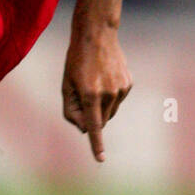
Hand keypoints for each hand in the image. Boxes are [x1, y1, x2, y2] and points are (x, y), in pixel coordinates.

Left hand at [62, 26, 131, 161]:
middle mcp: (108, 93)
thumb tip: (84, 129)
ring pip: (110, 112)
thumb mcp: (66, 85)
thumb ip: (71, 110)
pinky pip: (117, 101)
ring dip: (100, 107)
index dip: (96, 144)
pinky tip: (105, 79)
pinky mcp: (129, 84)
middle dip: (91, 117)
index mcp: (90, 94)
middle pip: (100, 121)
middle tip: (82, 96)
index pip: (93, 125)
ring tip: (93, 84)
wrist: (97, 35)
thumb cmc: (76, 62)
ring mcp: (121, 89)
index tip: (100, 159)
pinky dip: (110, 96)